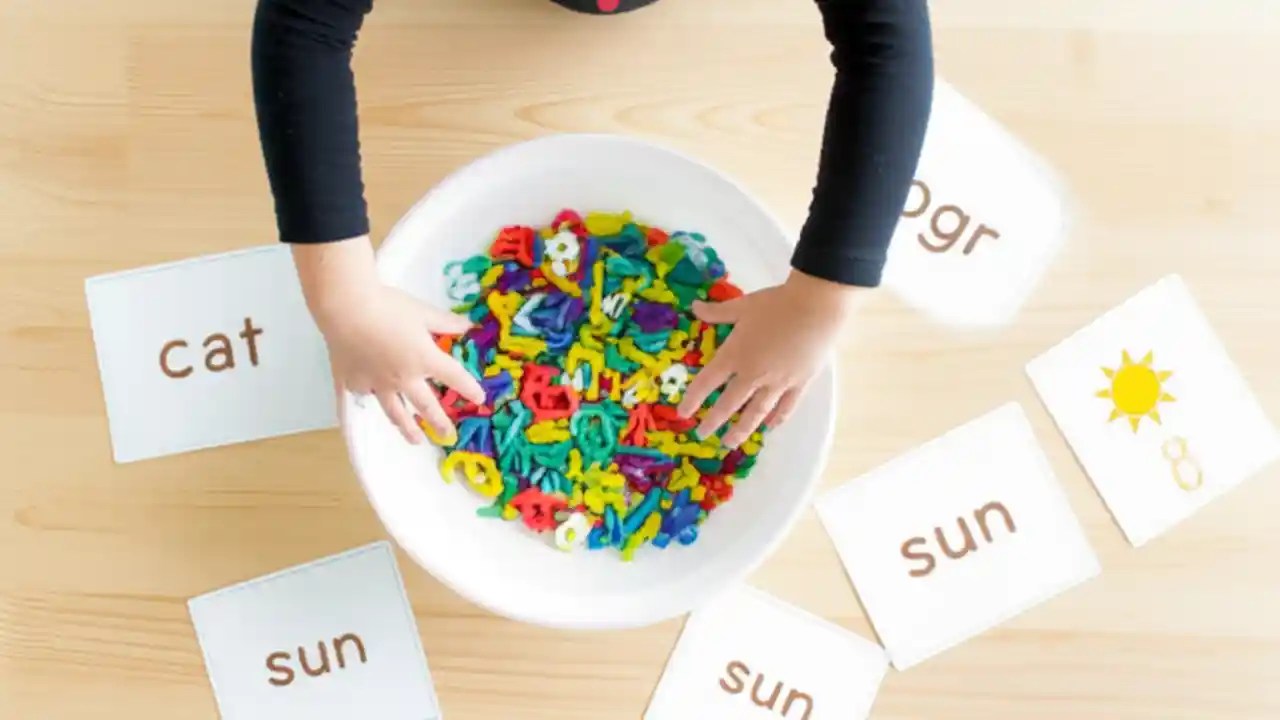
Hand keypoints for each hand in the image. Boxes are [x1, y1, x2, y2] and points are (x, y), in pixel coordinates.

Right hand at [293, 238, 484, 444]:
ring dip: (407, 428)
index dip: (470, 389)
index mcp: (425, 360)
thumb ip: (446, 322)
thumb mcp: (423, 312)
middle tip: (448, 435)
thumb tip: (468, 325)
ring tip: (416, 440)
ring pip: (395, 412)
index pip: (455, 378)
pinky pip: (355, 402)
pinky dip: (358, 413)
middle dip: (439, 422)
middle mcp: (403, 379)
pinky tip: (357, 423)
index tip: (480, 398)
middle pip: (426, 406)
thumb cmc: (388, 306)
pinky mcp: (352, 382)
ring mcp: (376, 385)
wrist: (346, 308)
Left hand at [677, 269, 861, 447]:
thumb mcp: (742, 305)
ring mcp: (777, 383)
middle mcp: (753, 375)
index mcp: (735, 355)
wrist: (816, 307)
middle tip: (703, 434)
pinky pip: (785, 407)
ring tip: (730, 442)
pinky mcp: (799, 384)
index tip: (683, 413)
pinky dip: (777, 419)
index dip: (693, 399)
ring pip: (756, 413)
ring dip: (741, 429)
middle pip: (728, 404)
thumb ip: (717, 312)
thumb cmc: (776, 303)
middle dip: (714, 421)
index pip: (707, 382)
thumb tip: (694, 307)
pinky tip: (770, 427)